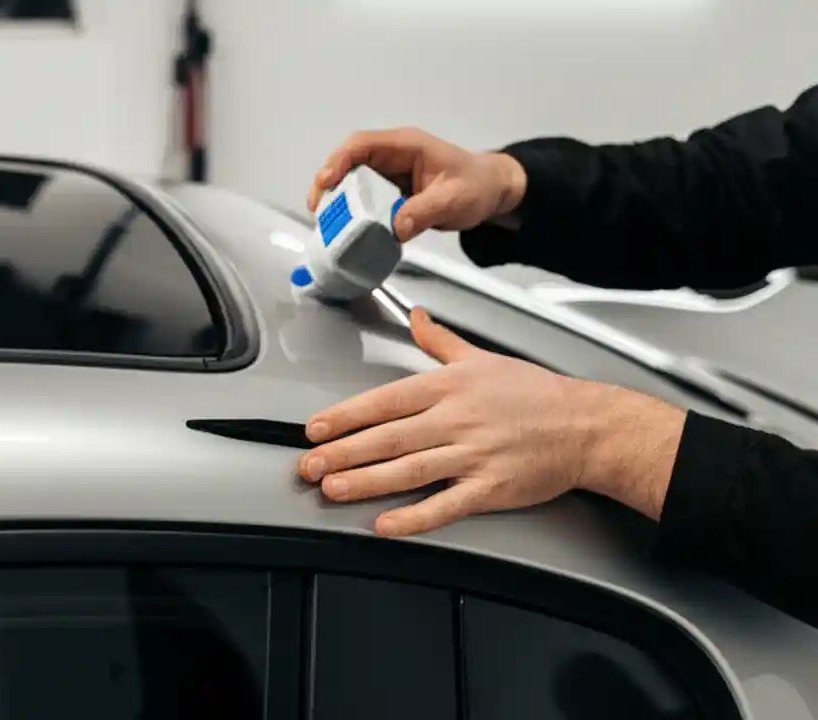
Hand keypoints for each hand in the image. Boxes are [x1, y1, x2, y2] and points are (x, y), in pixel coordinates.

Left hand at [297, 307, 687, 535]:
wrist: (587, 426)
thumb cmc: (536, 394)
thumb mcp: (482, 358)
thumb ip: (440, 341)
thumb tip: (415, 316)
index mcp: (450, 387)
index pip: (384, 400)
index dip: (346, 415)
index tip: (315, 428)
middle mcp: (456, 420)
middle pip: (388, 437)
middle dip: (343, 452)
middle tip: (308, 465)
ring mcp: (472, 456)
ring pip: (409, 470)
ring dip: (366, 482)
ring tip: (332, 489)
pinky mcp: (490, 488)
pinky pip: (445, 505)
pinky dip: (414, 517)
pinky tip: (385, 524)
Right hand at [306, 128, 528, 241]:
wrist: (491, 191)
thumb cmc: (477, 186)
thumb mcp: (454, 199)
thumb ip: (425, 212)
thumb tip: (394, 228)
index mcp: (406, 146)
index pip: (362, 144)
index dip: (339, 161)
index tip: (326, 183)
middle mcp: (392, 155)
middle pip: (348, 160)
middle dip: (328, 181)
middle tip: (317, 208)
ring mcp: (389, 172)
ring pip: (351, 178)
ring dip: (336, 197)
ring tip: (325, 219)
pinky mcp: (389, 190)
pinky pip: (363, 195)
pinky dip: (351, 209)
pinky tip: (344, 225)